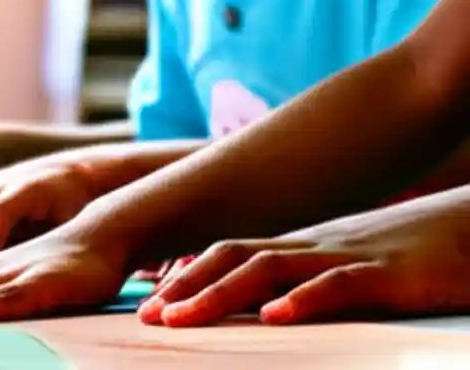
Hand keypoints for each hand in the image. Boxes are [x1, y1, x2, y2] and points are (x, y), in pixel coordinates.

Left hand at [139, 188, 469, 326]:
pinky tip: (274, 316)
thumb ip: (308, 280)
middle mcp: (314, 245)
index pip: (230, 255)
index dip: (187, 278)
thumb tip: (265, 305)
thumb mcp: (352, 266)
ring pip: (270, 267)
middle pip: (234, 257)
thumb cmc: (416, 251)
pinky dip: (304, 300)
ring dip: (218, 293)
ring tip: (179, 318)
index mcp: (303, 245)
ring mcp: (348, 255)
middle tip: (146, 316)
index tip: (149, 305)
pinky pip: (340, 284)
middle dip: (186, 287)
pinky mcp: (389, 274)